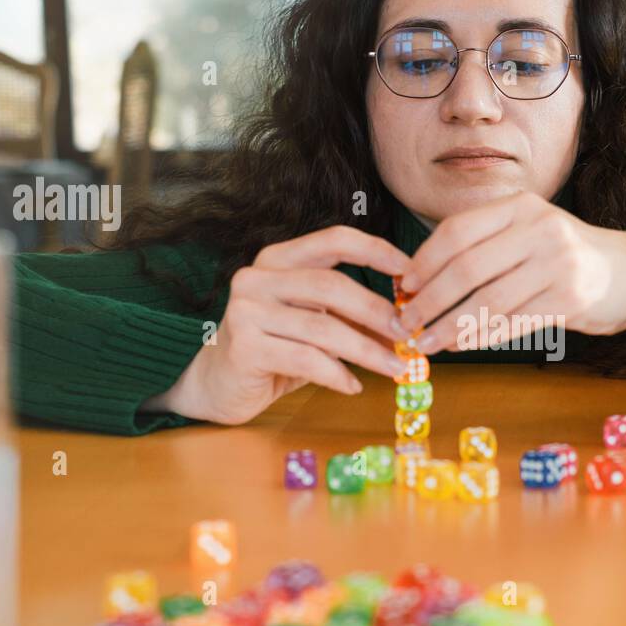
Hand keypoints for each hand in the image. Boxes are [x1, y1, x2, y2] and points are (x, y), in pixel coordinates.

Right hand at [142, 226, 412, 424]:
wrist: (215, 386)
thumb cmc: (273, 351)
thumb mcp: (313, 326)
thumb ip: (349, 316)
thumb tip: (405, 321)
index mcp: (277, 260)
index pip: (334, 240)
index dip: (376, 250)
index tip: (410, 272)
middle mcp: (257, 277)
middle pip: (332, 285)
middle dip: (378, 312)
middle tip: (409, 336)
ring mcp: (246, 310)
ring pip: (323, 327)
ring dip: (368, 351)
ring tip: (396, 368)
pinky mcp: (243, 346)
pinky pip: (305, 359)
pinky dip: (337, 374)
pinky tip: (353, 386)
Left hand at [397, 190, 625, 353]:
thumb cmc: (564, 257)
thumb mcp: (527, 233)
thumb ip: (483, 246)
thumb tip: (419, 280)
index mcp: (520, 208)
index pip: (457, 231)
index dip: (424, 261)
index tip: (404, 287)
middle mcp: (539, 229)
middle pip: (467, 268)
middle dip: (430, 300)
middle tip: (407, 323)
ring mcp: (557, 263)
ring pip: (488, 301)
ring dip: (451, 326)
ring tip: (428, 342)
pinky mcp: (570, 299)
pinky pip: (513, 322)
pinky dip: (482, 337)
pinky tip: (462, 345)